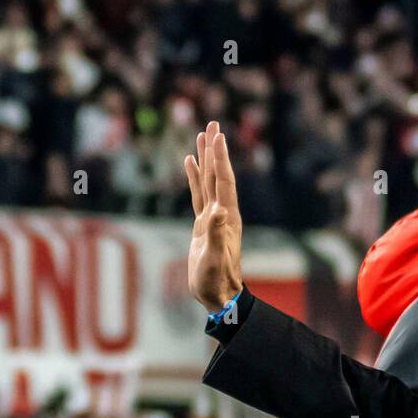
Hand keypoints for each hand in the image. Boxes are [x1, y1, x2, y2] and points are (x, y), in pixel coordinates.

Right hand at [183, 121, 243, 311]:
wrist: (218, 294)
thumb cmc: (216, 280)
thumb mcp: (215, 258)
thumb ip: (216, 234)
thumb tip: (219, 211)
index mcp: (227, 217)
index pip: (224, 181)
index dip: (220, 159)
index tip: (217, 135)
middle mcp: (223, 213)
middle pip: (218, 174)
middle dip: (215, 149)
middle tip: (212, 123)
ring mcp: (213, 217)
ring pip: (208, 180)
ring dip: (206, 158)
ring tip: (202, 135)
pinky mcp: (203, 224)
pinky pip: (199, 194)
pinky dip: (195, 177)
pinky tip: (190, 163)